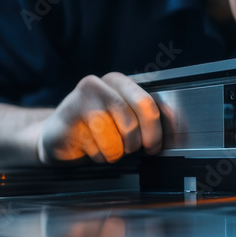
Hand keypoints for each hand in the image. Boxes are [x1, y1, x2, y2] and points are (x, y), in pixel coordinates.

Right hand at [37, 72, 162, 163]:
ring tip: (107, 147)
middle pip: (131, 122)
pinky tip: (90, 147)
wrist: (58, 135)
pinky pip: (95, 147)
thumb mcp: (124, 118)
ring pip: (113, 138)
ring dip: (115, 151)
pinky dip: (98, 155)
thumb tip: (177, 134)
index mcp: (118, 81)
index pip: (147, 104)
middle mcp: (98, 85)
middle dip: (134, 143)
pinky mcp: (66, 118)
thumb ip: (147, 120)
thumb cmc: (96, 127)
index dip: (156, 130)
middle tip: (130, 149)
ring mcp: (80, 100)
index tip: (156, 146)